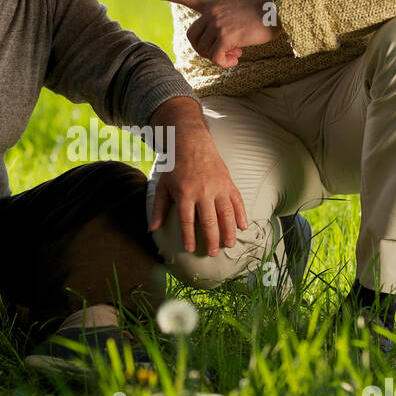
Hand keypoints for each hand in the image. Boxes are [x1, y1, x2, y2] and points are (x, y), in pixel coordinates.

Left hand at [149, 0, 281, 68]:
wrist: (278, 10)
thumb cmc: (262, 14)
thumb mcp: (237, 13)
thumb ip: (222, 25)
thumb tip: (219, 51)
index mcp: (213, 2)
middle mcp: (212, 11)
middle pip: (191, 36)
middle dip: (202, 49)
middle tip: (221, 53)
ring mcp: (217, 23)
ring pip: (204, 50)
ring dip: (218, 57)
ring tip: (235, 54)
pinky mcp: (226, 36)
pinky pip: (215, 57)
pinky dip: (224, 62)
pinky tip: (236, 58)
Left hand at [149, 102, 247, 255]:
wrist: (191, 142)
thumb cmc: (175, 166)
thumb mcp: (163, 186)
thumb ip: (159, 208)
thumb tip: (152, 229)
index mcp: (185, 193)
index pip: (187, 221)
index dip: (189, 237)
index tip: (191, 249)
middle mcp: (203, 191)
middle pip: (208, 220)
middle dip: (211, 239)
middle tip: (212, 253)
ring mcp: (218, 187)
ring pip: (226, 213)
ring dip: (228, 231)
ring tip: (229, 245)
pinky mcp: (228, 183)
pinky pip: (237, 201)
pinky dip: (241, 214)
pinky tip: (243, 227)